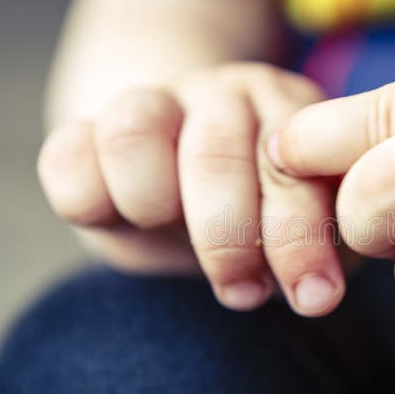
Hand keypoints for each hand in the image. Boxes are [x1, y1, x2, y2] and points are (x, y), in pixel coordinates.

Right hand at [39, 63, 344, 315]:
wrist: (194, 177)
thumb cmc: (264, 210)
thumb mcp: (309, 219)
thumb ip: (328, 231)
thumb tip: (327, 277)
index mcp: (284, 112)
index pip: (290, 166)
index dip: (300, 238)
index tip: (313, 296)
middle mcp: (220, 97)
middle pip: (213, 151)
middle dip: (230, 239)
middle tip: (244, 293)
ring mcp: (150, 103)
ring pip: (132, 132)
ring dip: (152, 204)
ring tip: (171, 235)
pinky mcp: (86, 132)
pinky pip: (66, 155)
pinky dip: (86, 198)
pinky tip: (120, 221)